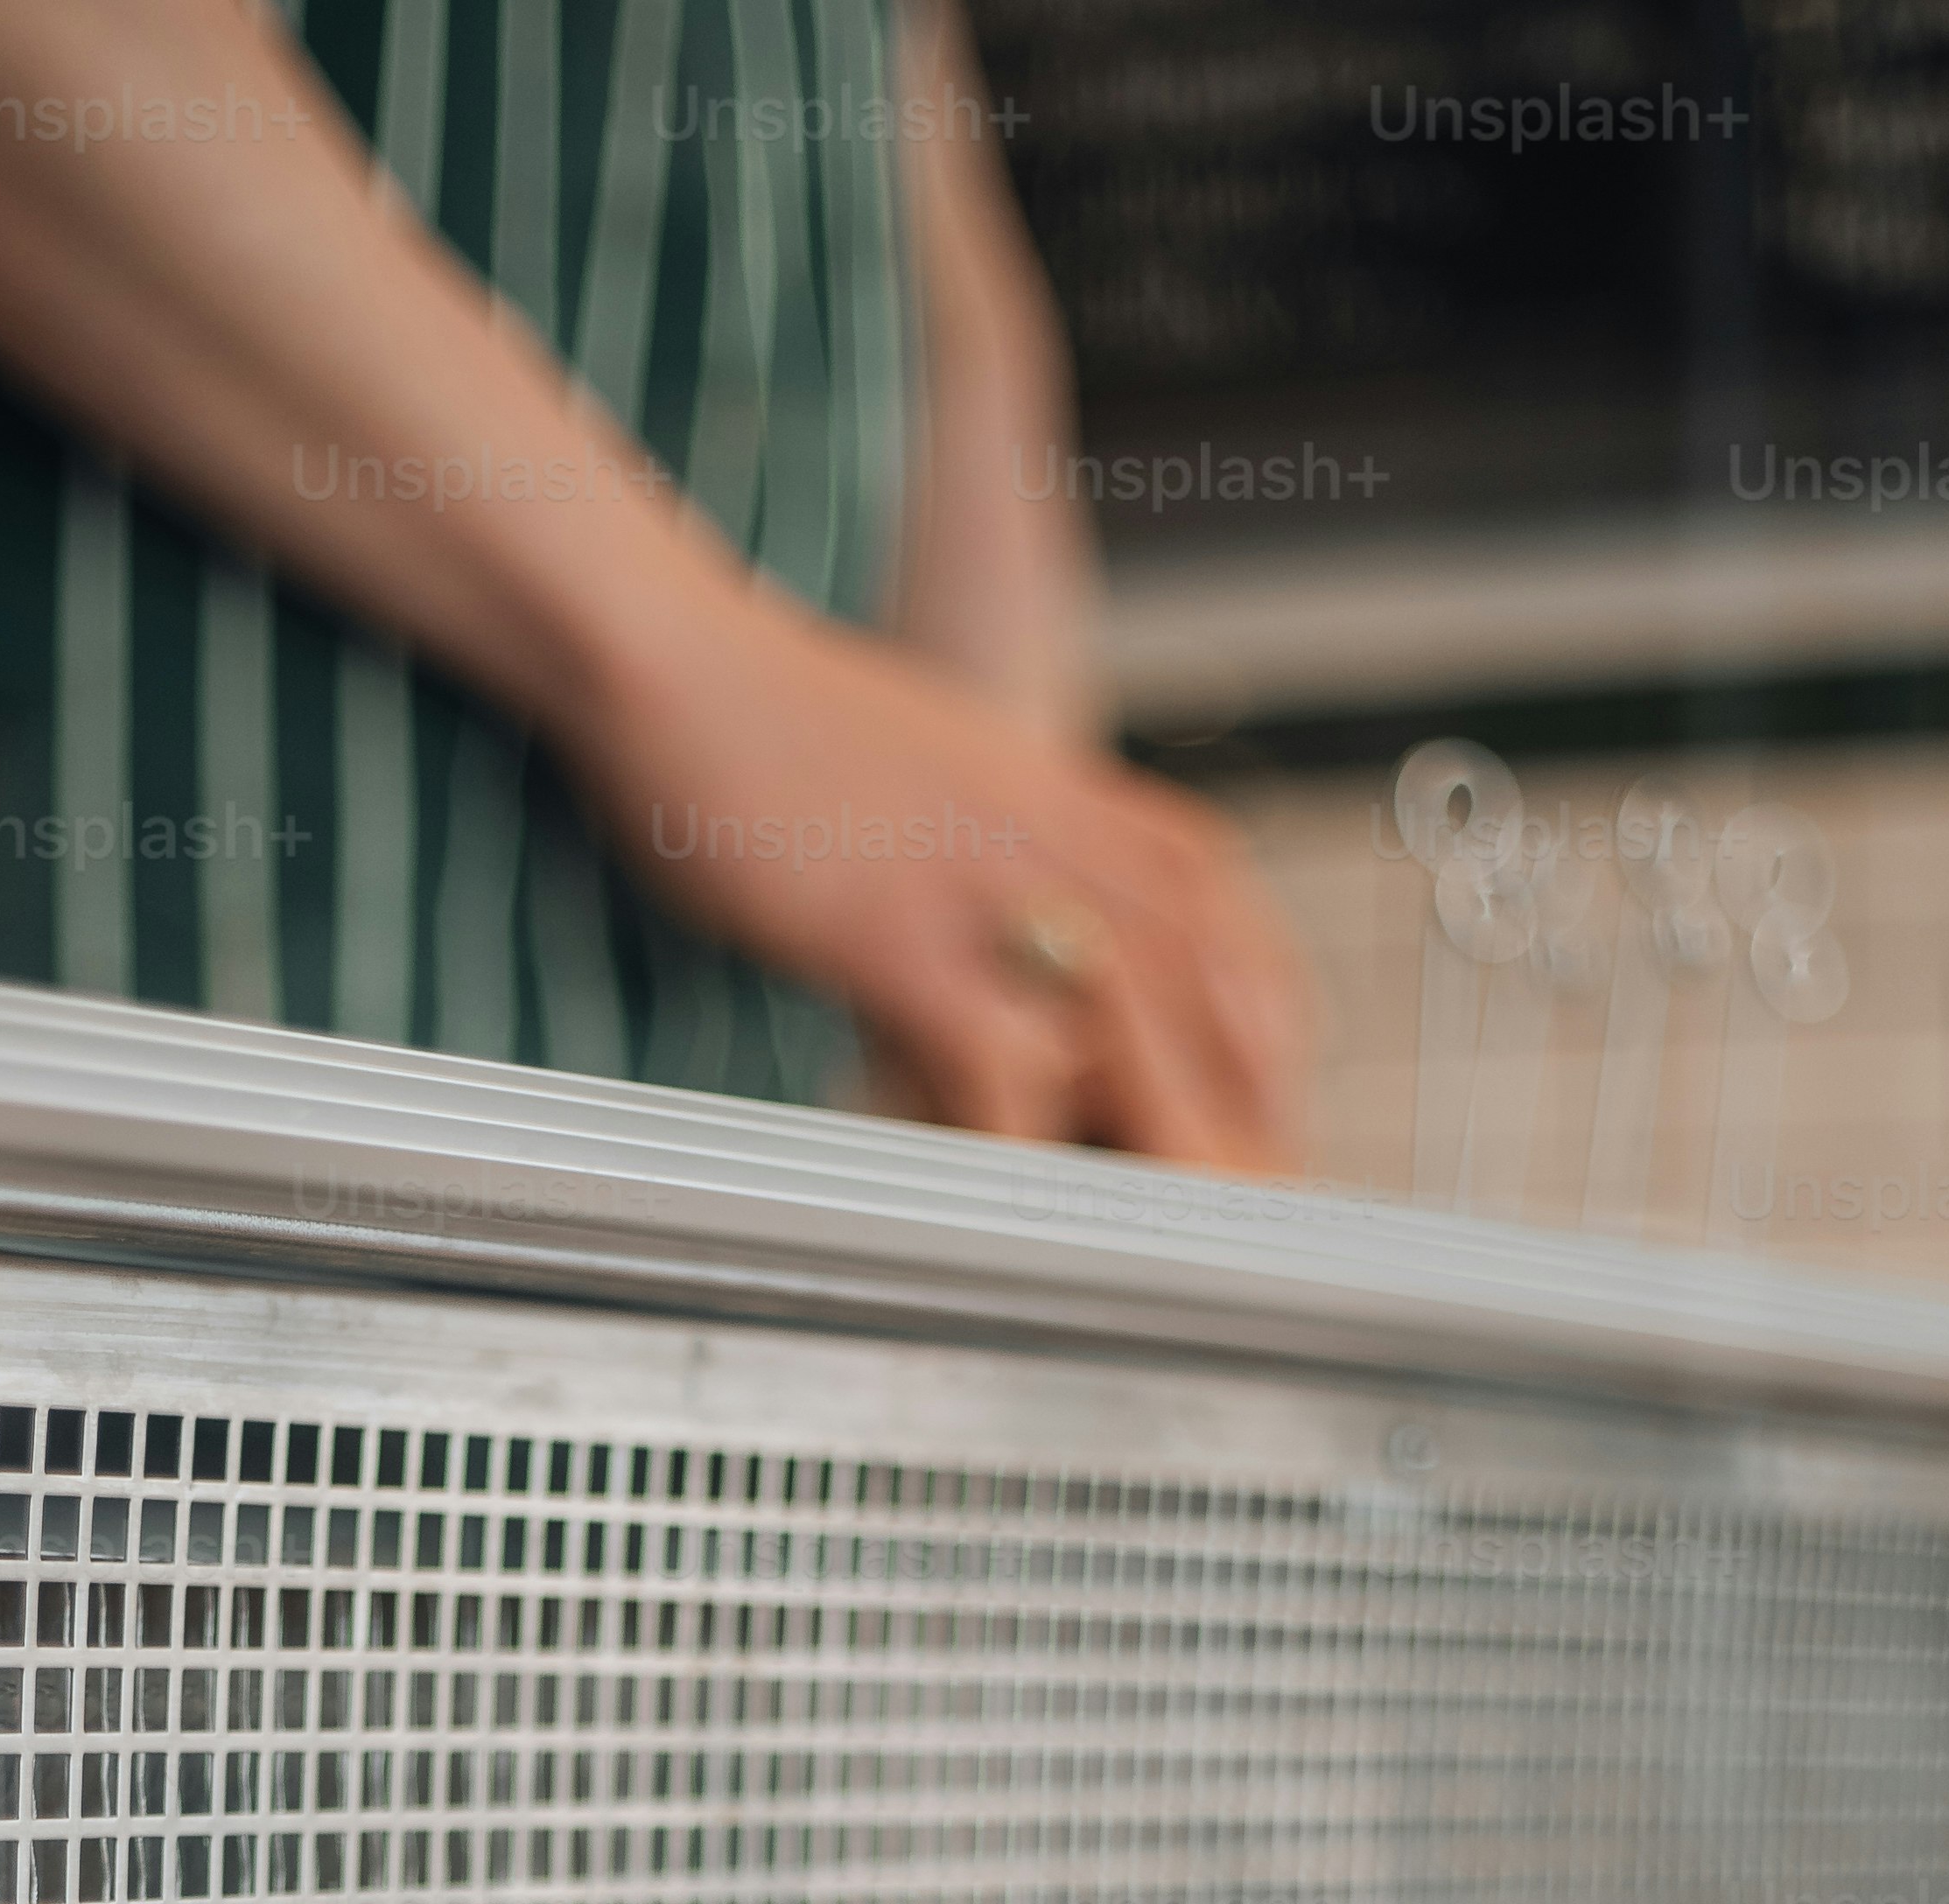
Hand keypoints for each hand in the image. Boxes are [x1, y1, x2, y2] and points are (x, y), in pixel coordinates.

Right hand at [565, 574, 1311, 1168]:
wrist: (673, 662)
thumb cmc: (762, 721)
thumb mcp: (911, 758)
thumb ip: (971, 818)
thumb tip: (981, 887)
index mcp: (1041, 779)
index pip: (1199, 874)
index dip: (1254, 969)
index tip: (1275, 1052)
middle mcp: (1034, 824)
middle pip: (1188, 957)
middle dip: (1236, 1071)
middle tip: (1257, 1160)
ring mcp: (972, 881)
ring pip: (1119, 1010)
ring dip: (1155, 1114)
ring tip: (1168, 1198)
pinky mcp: (895, 935)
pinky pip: (992, 1054)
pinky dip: (1024, 1132)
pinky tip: (1028, 1188)